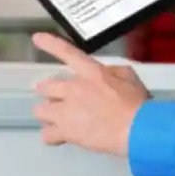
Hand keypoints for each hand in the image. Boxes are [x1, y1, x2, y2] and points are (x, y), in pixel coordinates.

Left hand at [31, 32, 150, 155]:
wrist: (137, 129)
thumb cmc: (137, 104)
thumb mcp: (128, 78)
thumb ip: (112, 72)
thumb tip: (105, 74)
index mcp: (90, 72)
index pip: (67, 52)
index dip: (50, 44)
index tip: (37, 38)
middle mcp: (73, 88)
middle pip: (45, 87)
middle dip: (50, 94)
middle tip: (60, 101)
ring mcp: (66, 110)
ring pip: (40, 110)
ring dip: (48, 114)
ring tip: (59, 121)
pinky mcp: (65, 131)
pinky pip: (46, 134)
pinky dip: (52, 136)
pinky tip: (60, 137)